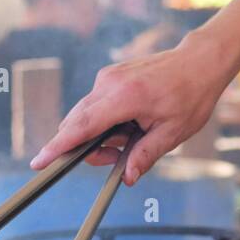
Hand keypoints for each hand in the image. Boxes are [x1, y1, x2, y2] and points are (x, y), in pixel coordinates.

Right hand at [30, 31, 237, 185]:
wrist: (199, 62)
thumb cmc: (190, 96)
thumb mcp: (173, 133)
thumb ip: (145, 155)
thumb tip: (127, 177)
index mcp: (125, 97)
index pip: (82, 127)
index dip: (59, 146)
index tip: (40, 162)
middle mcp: (109, 83)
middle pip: (77, 123)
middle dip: (86, 147)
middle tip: (114, 159)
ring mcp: (107, 77)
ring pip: (84, 115)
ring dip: (98, 136)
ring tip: (130, 140)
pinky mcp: (110, 76)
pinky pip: (94, 105)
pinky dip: (103, 122)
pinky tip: (128, 127)